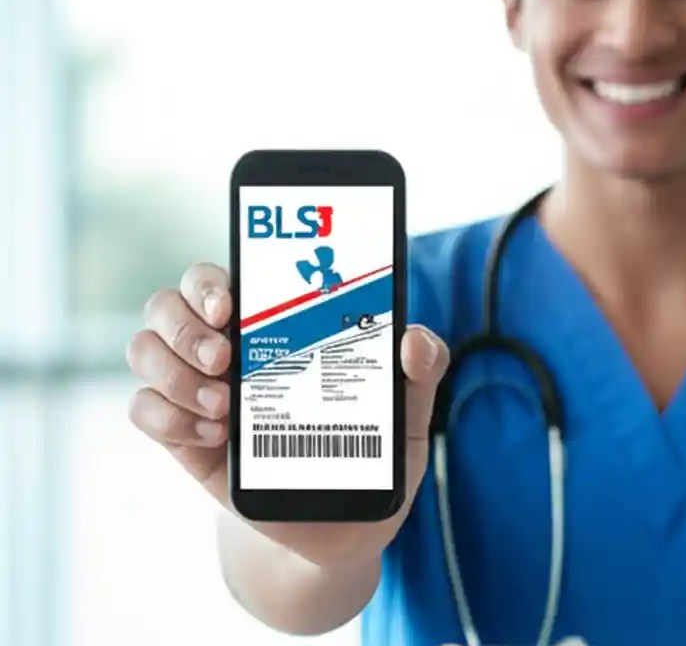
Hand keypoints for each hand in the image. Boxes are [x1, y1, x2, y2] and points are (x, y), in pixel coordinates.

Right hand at [126, 262, 448, 566]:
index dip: (210, 281)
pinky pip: (143, 410)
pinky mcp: (184, 439)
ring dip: (172, 371)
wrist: (345, 528)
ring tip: (224, 407)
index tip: (232, 304)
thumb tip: (415, 339)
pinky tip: (215, 436)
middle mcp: (226, 350)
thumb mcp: (406, 415)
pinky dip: (167, 418)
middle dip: (185, 324)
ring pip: (144, 349)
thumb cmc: (374, 455)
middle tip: (225, 357)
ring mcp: (198, 392)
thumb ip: (421, 372)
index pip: (222, 279)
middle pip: (168, 305)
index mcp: (276, 328)